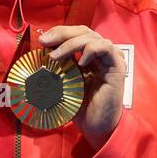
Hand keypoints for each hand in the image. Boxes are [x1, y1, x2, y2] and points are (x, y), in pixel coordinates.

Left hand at [38, 25, 126, 152]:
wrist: (96, 126)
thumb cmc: (80, 108)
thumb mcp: (64, 81)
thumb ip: (58, 65)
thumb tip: (39, 51)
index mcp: (90, 56)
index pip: (76, 34)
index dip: (60, 32)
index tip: (42, 40)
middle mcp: (102, 55)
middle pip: (84, 31)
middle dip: (62, 33)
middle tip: (45, 42)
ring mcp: (111, 60)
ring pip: (93, 37)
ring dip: (71, 43)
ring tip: (55, 56)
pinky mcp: (117, 67)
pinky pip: (105, 48)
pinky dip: (90, 50)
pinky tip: (80, 62)